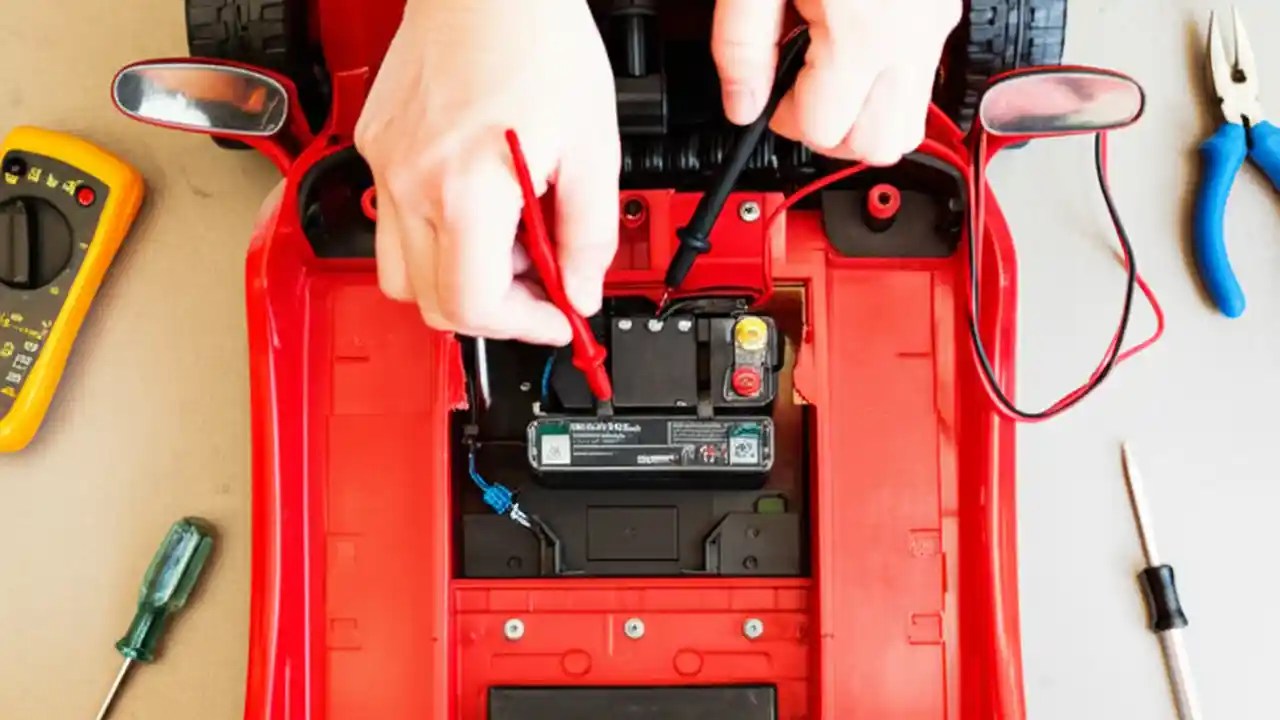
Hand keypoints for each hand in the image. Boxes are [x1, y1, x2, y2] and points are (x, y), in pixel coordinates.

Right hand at [354, 0, 619, 344]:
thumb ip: (588, 233)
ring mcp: (385, 165)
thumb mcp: (592, 145)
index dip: (523, 327)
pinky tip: (480, 203)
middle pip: (431, 305)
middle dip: (491, 310)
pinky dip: (436, 235)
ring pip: (402, 274)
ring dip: (455, 279)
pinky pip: (394, 221)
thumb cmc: (536, 41)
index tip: (555, 316)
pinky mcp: (376, 146)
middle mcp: (410, 184)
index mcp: (464, 189)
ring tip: (505, 241)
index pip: (473, 307)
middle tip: (535, 283)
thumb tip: (579, 291)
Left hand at [712, 0, 960, 164]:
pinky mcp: (944, 7)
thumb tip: (741, 106)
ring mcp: (936, 22)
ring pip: (911, 121)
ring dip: (865, 118)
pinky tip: (852, 42)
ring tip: (828, 72)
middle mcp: (913, 34)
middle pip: (881, 147)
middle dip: (831, 137)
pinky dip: (886, 81)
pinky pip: (921, 76)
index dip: (783, 120)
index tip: (769, 93)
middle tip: (799, 97)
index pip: (825, 133)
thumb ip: (740, 47)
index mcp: (865, 33)